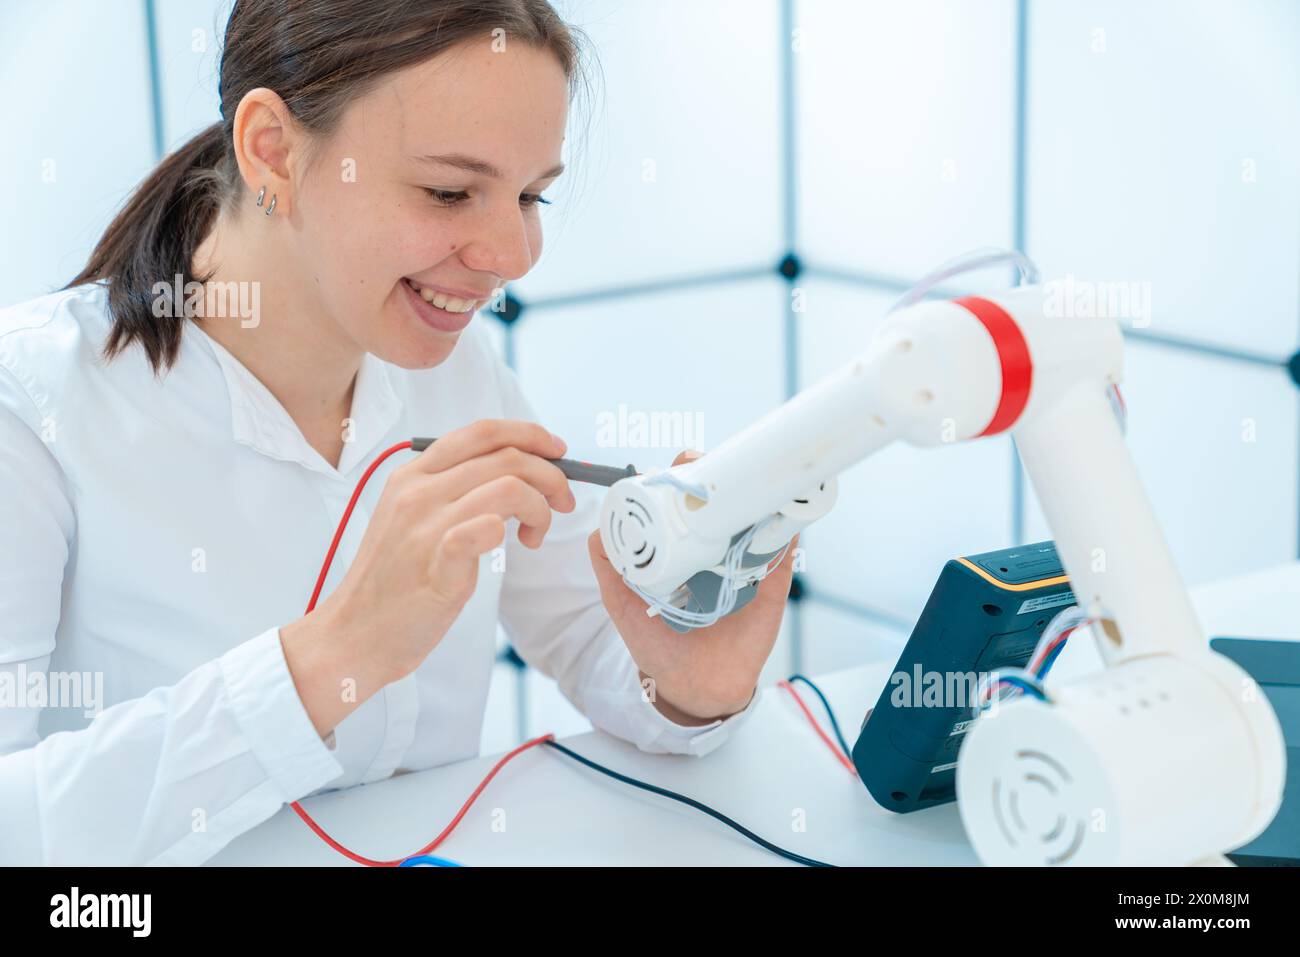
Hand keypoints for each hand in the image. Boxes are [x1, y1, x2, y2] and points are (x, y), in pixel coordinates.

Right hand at [282, 419, 574, 736]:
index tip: (558, 451)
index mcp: (414, 475)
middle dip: (551, 475)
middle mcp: (418, 492)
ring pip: (509, 488)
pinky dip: (509, 533)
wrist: (355, 632)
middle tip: (560, 502)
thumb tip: (514, 473)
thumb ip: (453, 490)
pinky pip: (485, 529)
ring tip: (534, 535)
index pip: (482, 432)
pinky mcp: (435, 564)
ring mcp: (425, 526)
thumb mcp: (413, 517)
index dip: (529, 434)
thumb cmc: (395, 580)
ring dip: (539, 508)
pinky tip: (512, 548)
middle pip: (505, 457)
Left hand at [587, 450, 795, 723]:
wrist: (694, 688)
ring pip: (755, 514)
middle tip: (704, 464)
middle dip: (715, 472)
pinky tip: (782, 507)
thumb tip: (597, 532)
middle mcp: (715, 548)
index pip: (685, 500)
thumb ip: (609, 568)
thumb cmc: (658, 644)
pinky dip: (787, 525)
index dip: (683, 476)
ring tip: (743, 476)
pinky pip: (783, 548)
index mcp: (682, 547)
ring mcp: (746, 562)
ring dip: (753, 489)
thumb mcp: (623, 604)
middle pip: (721, 499)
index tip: (680, 464)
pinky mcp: (772, 582)